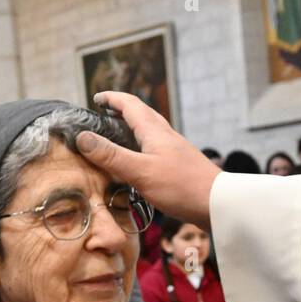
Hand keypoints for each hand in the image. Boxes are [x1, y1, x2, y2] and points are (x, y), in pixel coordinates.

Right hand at [76, 91, 220, 229]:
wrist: (217, 204)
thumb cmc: (180, 186)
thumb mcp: (140, 171)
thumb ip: (111, 156)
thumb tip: (82, 137)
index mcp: (154, 131)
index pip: (130, 105)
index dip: (112, 99)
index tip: (96, 97)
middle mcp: (165, 135)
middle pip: (141, 114)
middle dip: (121, 111)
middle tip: (103, 115)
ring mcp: (174, 150)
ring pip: (149, 131)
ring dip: (131, 129)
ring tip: (116, 137)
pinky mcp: (179, 165)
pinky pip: (154, 148)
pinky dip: (140, 148)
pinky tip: (138, 162)